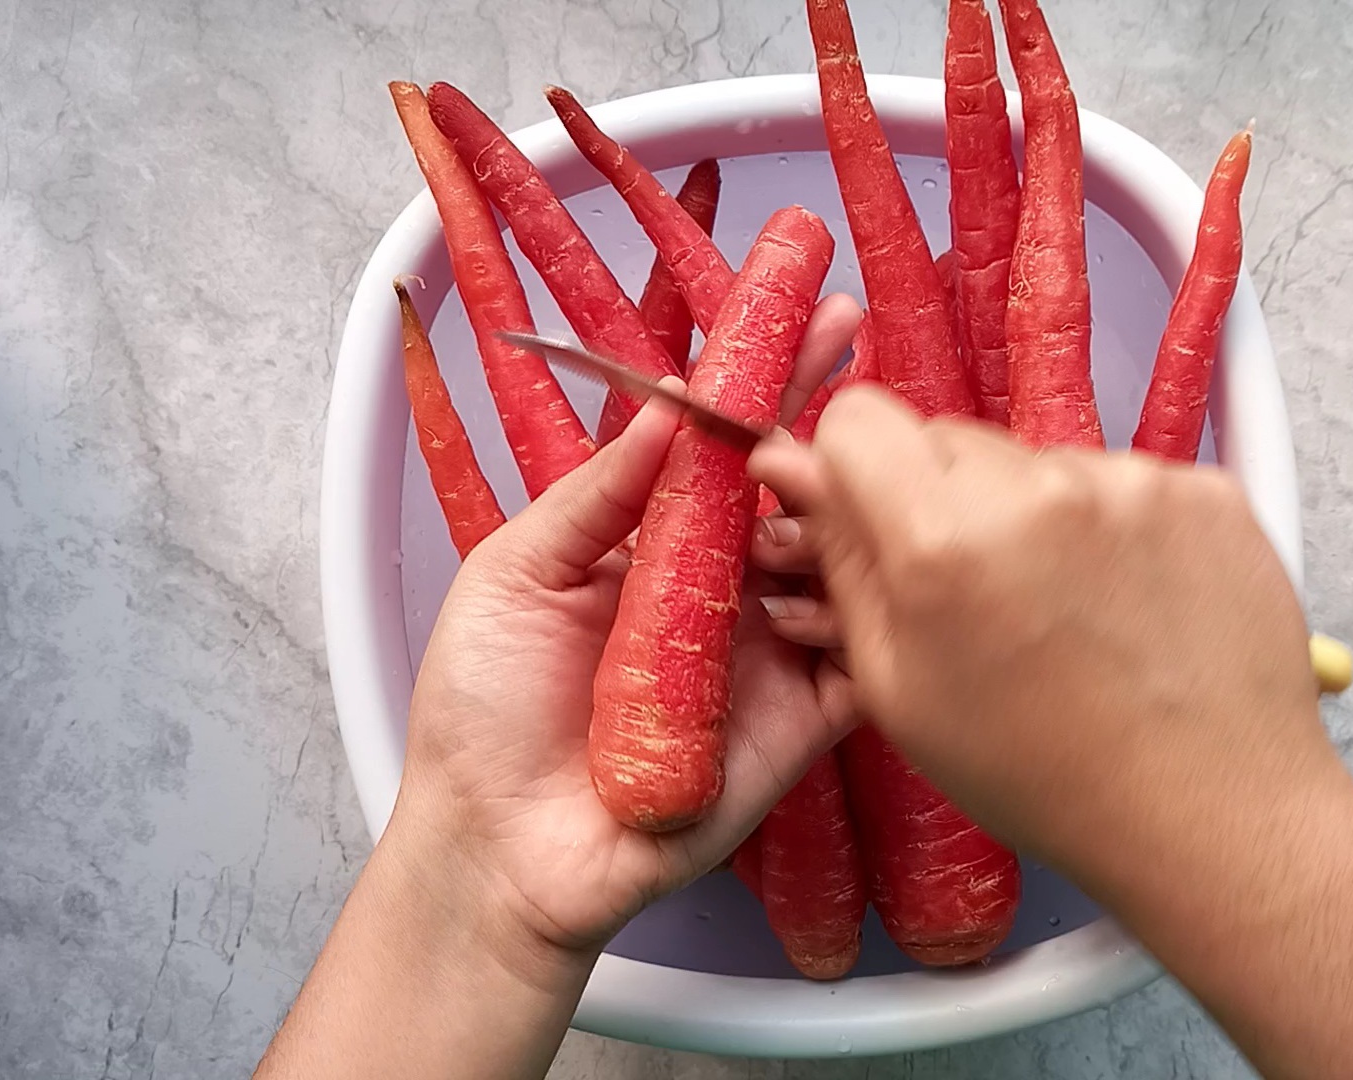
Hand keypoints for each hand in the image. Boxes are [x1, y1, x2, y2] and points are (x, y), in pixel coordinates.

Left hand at [385, 297, 861, 958]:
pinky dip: (869, 618)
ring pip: (839, 566)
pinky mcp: (802, 722)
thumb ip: (596, 491)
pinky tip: (858, 582)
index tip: (815, 317)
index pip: (725, 447)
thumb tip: (665, 400)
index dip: (770, 381)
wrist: (498, 850)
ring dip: (842, 515)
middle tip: (857, 361)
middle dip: (832, 424)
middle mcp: (718, 590)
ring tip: (822, 488)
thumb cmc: (483, 711)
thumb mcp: (516, 572)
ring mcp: (767, 653)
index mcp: (651, 544)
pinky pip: (860, 662)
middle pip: (794, 493)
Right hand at [748, 387, 1352, 910]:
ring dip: (1034, 516)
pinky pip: (1121, 479)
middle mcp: (1038, 487)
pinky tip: (1129, 604)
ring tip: (1069, 613)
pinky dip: (1113, 527)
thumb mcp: (900, 692)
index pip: (858, 420)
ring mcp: (1132, 480)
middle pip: (950, 439)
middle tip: (982, 594)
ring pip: (1038, 461)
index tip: (880, 521)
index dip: (855, 471)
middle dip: (947, 501)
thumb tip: (797, 470)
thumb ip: (843, 563)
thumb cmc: (1046, 774)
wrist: (1214, 812)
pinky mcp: (1203, 486)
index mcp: (943, 541)